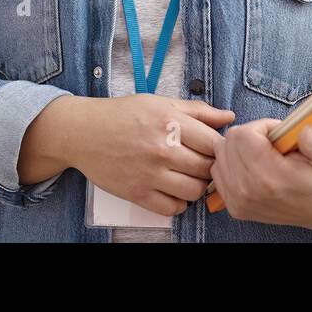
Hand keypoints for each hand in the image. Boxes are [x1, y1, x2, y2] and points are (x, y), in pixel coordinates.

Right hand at [60, 95, 234, 216]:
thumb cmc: (121, 115)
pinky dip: (178, 203)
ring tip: (189, 177)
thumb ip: (197, 111)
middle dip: (210, 168)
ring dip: (197, 187)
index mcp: (170, 122)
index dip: (221, 148)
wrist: (83, 132)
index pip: (214, 143)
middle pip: (207, 169)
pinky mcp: (137, 193)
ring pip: (194, 192)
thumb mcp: (160, 103)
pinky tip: (174, 190)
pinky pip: (172, 208)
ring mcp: (149, 174)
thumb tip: (228, 116)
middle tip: (203, 164)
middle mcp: (162, 149)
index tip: (216, 149)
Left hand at [210, 119, 311, 231]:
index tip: (276, 134)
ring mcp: (239, 202)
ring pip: (220, 155)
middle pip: (228, 143)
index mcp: (270, 178)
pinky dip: (230, 163)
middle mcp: (249, 192)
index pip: (243, 135)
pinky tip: (251, 166)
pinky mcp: (234, 207)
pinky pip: (218, 172)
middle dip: (248, 135)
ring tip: (261, 154)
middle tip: (270, 143)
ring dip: (237, 149)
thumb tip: (305, 132)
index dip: (260, 127)